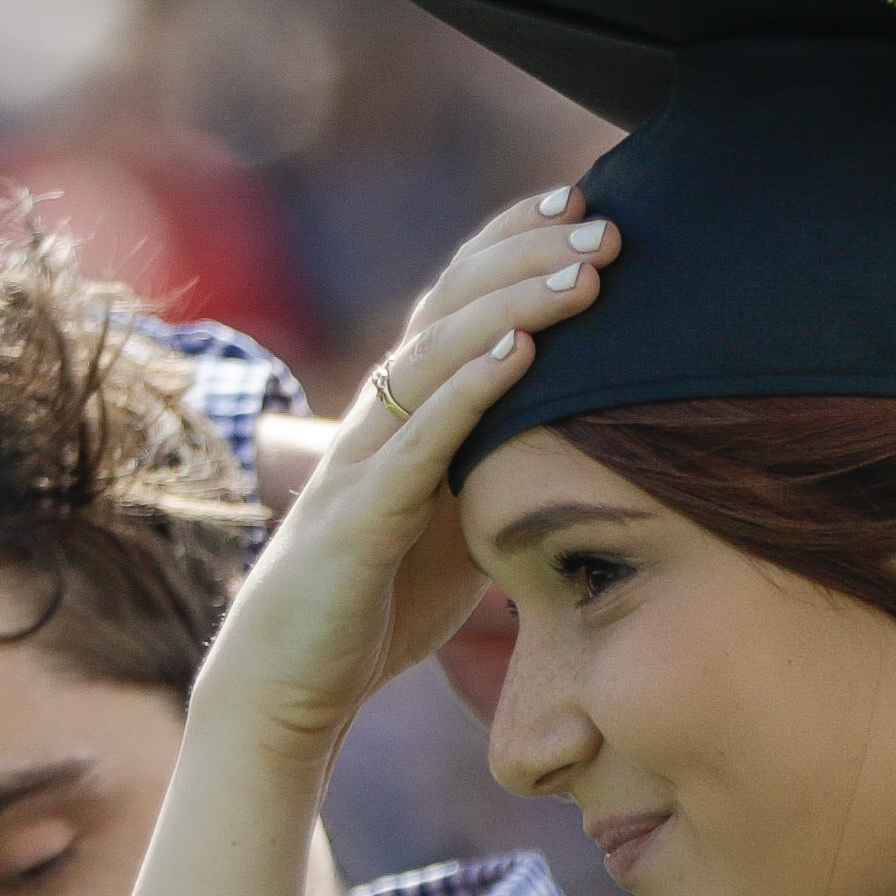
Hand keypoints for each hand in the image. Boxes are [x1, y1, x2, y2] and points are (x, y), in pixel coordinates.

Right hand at [206, 189, 615, 754]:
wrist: (291, 686)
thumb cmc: (378, 602)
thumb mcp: (459, 519)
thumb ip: (497, 468)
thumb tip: (581, 441)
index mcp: (403, 415)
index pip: (457, 304)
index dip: (511, 249)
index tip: (581, 208)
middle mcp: (377, 421)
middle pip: (451, 309)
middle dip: (527, 257)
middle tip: (603, 221)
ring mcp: (361, 463)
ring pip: (438, 359)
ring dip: (514, 307)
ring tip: (583, 273)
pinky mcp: (356, 519)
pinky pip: (419, 443)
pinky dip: (471, 392)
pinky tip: (522, 355)